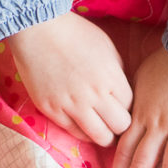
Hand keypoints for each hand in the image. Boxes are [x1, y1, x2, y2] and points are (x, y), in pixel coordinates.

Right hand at [6, 12, 132, 144]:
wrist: (37, 30)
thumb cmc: (74, 34)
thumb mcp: (107, 48)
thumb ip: (117, 73)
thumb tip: (121, 94)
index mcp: (111, 77)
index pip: (130, 107)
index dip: (127, 108)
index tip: (121, 108)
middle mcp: (94, 94)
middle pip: (121, 126)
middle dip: (120, 126)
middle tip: (114, 123)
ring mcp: (72, 104)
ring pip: (100, 137)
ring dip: (104, 136)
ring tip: (102, 131)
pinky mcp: (51, 110)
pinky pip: (74, 132)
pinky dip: (82, 132)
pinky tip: (83, 125)